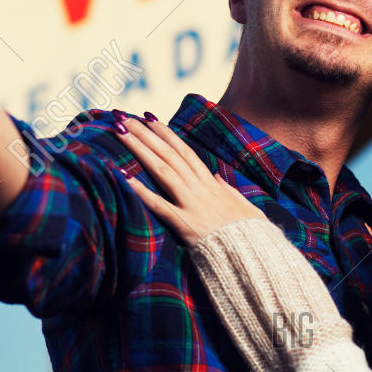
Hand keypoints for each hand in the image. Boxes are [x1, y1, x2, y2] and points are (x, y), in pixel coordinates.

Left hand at [116, 114, 265, 247]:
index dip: (166, 134)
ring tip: (120, 133)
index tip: (150, 120)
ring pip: (162, 170)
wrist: (252, 254)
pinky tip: (123, 176)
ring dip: (140, 149)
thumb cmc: (250, 234)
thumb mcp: (244, 206)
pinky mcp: (185, 223)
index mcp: (212, 184)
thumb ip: (229, 191)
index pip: (185, 152)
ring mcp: (192, 204)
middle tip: (124, 118)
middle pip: (169, 154)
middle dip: (146, 134)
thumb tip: (218, 178)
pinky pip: (159, 204)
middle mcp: (200, 188)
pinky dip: (141, 190)